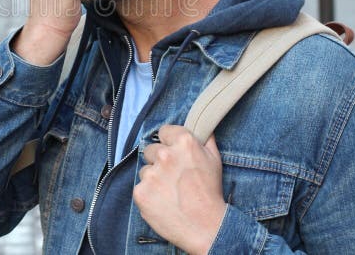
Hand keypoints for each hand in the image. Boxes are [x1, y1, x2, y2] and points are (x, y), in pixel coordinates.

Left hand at [133, 125, 225, 254]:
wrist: (206, 227)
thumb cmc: (211, 193)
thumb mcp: (214, 159)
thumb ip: (205, 139)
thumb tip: (200, 127)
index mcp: (183, 143)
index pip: (164, 131)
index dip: (168, 142)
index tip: (173, 152)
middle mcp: (165, 154)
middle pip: (151, 149)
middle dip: (159, 160)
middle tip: (173, 176)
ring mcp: (151, 173)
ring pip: (145, 170)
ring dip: (154, 178)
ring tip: (170, 192)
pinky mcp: (141, 191)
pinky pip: (140, 187)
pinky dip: (149, 194)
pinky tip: (163, 202)